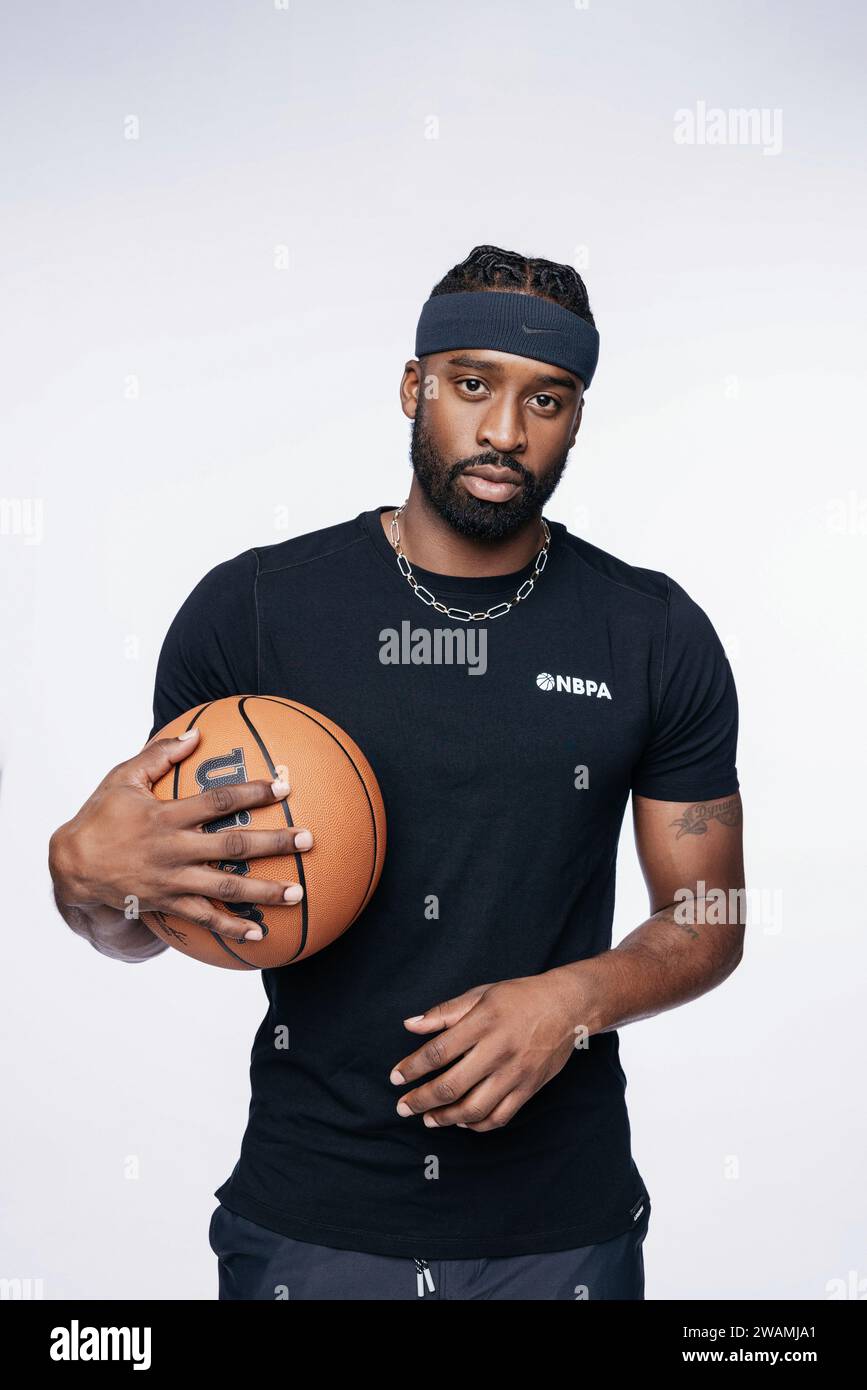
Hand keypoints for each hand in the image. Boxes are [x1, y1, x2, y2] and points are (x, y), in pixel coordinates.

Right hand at [48, 727, 312, 942]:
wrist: (71, 867)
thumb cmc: (101, 816)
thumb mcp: (122, 778)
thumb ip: (159, 754)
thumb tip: (196, 733)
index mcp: (165, 816)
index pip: (218, 801)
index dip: (253, 793)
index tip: (285, 786)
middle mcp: (173, 849)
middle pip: (232, 846)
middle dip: (273, 843)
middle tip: (308, 839)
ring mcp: (171, 881)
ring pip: (225, 888)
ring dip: (263, 892)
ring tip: (297, 893)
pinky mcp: (167, 904)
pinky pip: (204, 919)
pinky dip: (232, 927)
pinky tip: (260, 934)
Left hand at [389, 974, 580, 1131]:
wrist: (568, 1006)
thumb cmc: (520, 997)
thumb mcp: (481, 994)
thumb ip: (444, 1012)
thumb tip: (410, 1025)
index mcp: (483, 1022)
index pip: (438, 1051)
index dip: (412, 1068)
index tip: (396, 1078)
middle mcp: (498, 1050)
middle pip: (451, 1086)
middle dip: (421, 1100)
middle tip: (403, 1107)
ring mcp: (515, 1073)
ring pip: (474, 1109)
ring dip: (445, 1118)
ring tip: (428, 1119)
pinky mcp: (529, 1088)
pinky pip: (499, 1117)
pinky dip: (477, 1125)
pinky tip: (462, 1122)